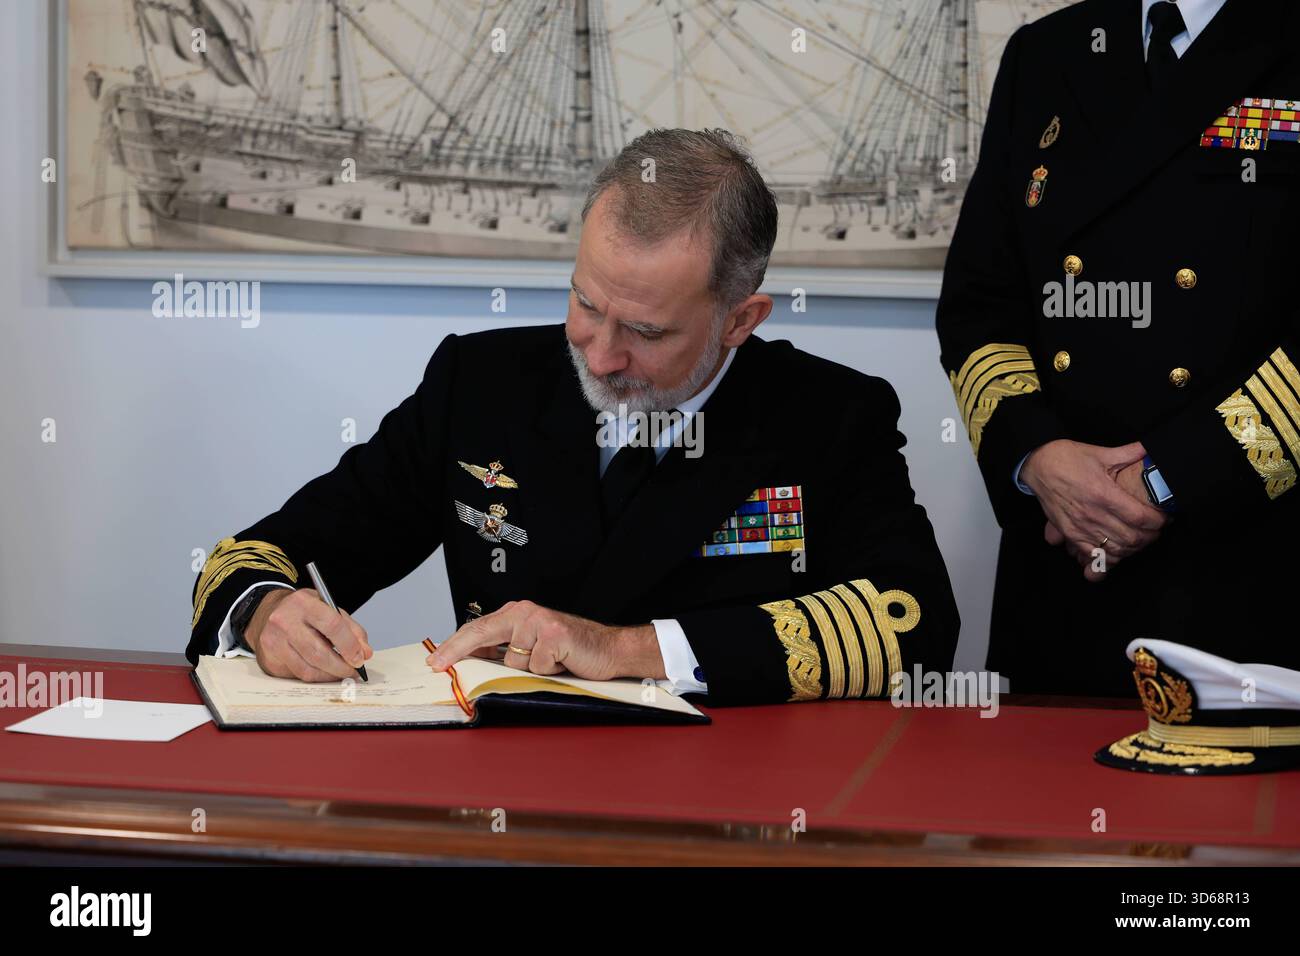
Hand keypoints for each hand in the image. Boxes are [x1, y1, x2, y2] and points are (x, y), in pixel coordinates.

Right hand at [244, 587, 371, 681]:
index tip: (360, 658)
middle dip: (341, 666)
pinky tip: (323, 672)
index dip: (349, 645)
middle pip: (318, 653)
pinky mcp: (269, 660)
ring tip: (341, 673)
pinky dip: (315, 676)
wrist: (267, 614)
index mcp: (303, 603)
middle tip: (353, 671)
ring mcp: (273, 642)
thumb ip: (351, 629)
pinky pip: (297, 675)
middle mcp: (284, 622)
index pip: (332, 625)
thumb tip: (365, 653)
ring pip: (307, 669)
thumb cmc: (302, 612)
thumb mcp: (328, 608)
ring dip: (329, 676)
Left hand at [427, 601, 664, 680]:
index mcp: (518, 613)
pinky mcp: (553, 634)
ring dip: (531, 670)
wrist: (610, 650)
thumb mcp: (533, 648)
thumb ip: (505, 649)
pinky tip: (562, 663)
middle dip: (457, 651)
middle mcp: (526, 612)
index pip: (479, 628)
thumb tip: (472, 659)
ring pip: (512, 661)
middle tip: (438, 665)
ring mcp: (539, 621)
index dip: (454, 645)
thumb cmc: (571, 651)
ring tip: (551, 663)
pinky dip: (548, 672)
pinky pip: (535, 667)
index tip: (436, 660)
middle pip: (482, 634)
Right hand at [1022, 439, 1166, 574]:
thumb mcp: (1101, 453)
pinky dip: (1109, 557)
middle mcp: (1092, 513)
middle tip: (1156, 530)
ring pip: (1116, 549)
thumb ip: (1130, 453)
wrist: (1037, 465)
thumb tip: (1150, 449)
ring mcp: (1080, 526)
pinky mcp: (1070, 533)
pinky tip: (1118, 550)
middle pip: (1132, 538)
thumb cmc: (1067, 458)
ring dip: (1133, 549)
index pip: (1140, 517)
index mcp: (1103, 493)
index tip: (1164, 518)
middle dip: (1150, 537)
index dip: (1158, 521)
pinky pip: (1093, 554)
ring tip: (1140, 539)